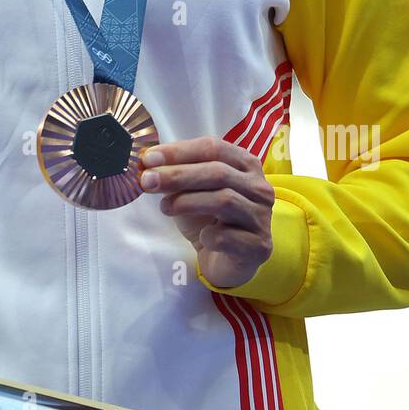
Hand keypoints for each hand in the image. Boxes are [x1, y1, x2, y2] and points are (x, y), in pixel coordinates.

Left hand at [140, 136, 274, 289]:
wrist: (225, 261)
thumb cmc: (208, 219)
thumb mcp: (191, 191)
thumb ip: (177, 174)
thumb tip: (148, 162)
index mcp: (245, 164)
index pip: (213, 148)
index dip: (179, 151)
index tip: (149, 158)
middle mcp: (259, 187)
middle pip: (218, 172)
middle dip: (178, 175)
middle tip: (147, 180)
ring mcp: (261, 217)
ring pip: (223, 200)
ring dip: (186, 202)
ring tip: (165, 207)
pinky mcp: (258, 246)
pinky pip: (225, 236)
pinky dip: (206, 235)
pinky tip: (201, 238)